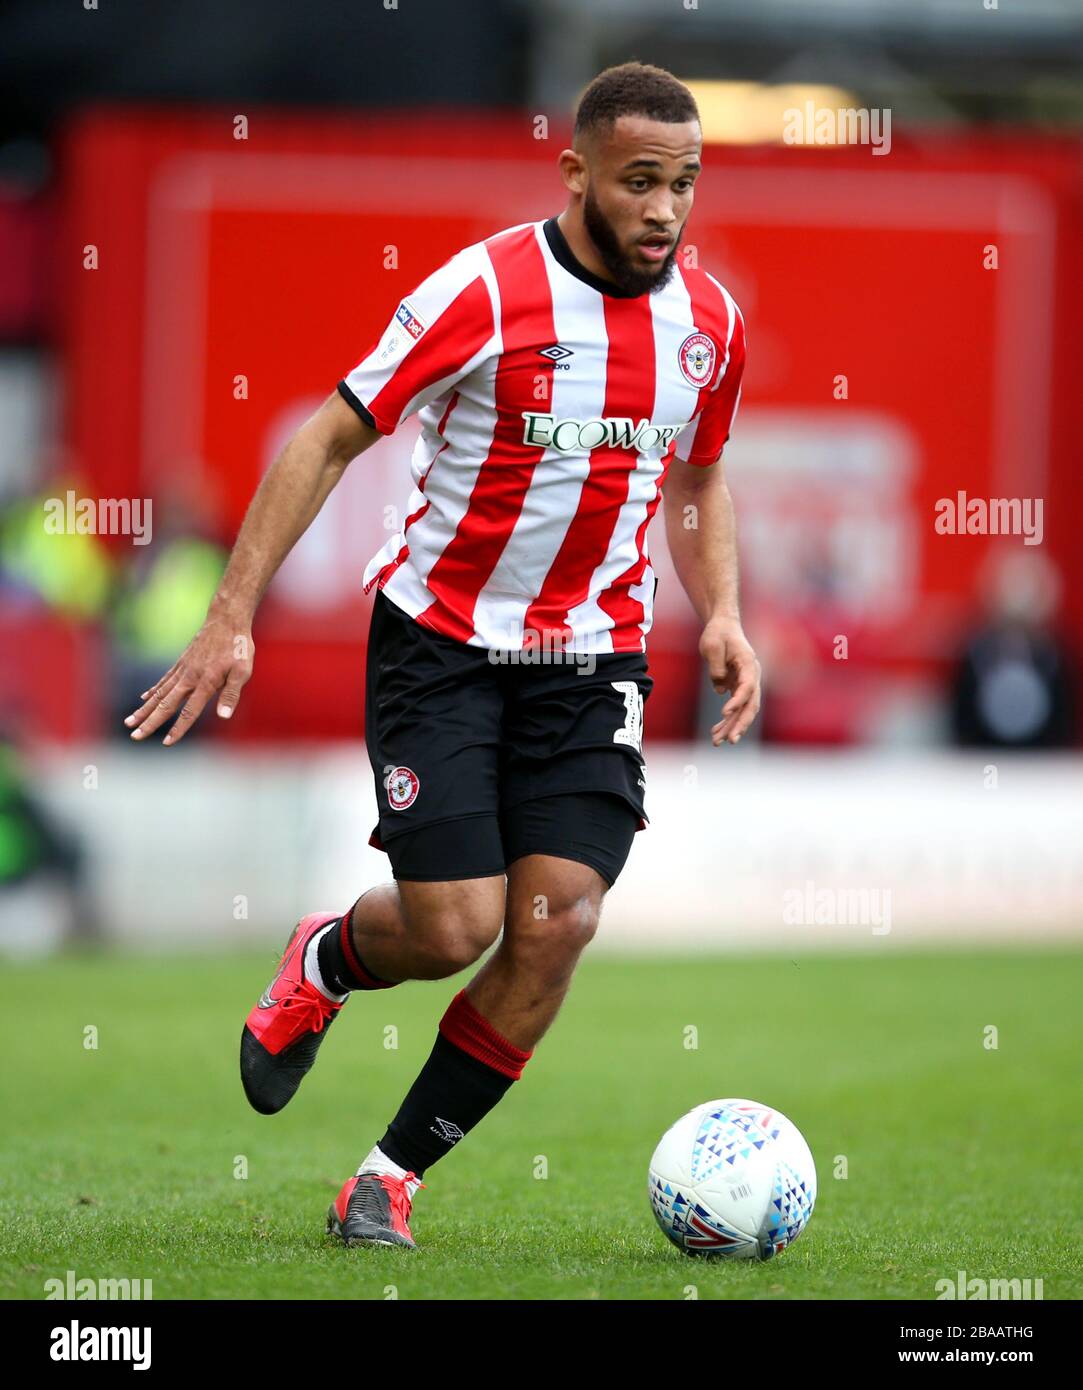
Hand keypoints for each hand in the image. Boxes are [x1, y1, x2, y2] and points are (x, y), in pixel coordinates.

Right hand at [123, 610, 254, 745]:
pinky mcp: (181, 662)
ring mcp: (182, 669)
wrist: (226, 619)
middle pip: (166, 704)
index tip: (167, 742)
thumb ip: (232, 694)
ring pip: (160, 693)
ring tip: (130, 722)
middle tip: (135, 736)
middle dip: (150, 722)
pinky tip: (144, 699)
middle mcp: (189, 677)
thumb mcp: (243, 671)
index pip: (190, 711)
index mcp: (206, 682)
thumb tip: (223, 716)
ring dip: (144, 709)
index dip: (179, 728)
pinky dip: (153, 691)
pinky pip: (164, 680)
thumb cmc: (238, 647)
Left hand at [699, 617, 760, 745]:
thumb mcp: (712, 645)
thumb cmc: (718, 633)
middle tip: (730, 740)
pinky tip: (715, 732)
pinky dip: (726, 721)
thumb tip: (720, 690)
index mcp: (749, 663)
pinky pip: (735, 709)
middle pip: (750, 704)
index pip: (747, 687)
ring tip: (717, 742)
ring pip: (743, 711)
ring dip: (731, 727)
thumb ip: (716, 667)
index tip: (724, 712)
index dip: (737, 701)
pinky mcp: (738, 688)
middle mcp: (752, 676)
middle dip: (741, 724)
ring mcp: (746, 683)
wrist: (723, 626)